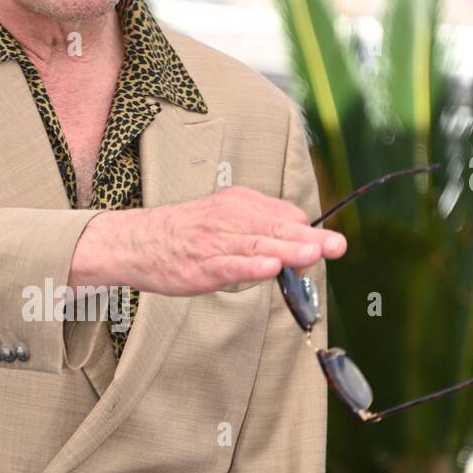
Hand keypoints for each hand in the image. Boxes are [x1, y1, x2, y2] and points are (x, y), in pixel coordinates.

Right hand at [68, 187, 345, 295]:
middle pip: (277, 227)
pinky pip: (230, 265)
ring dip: (287, 250)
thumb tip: (296, 241)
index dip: (304, 232)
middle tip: (336, 245)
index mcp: (239, 203)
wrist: (135, 242)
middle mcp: (230, 218)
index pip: (283, 215)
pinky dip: (250, 267)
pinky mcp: (201, 265)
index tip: (323, 246)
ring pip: (258, 246)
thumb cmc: (183, 234)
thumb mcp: (223, 218)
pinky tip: (270, 269)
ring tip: (312, 254)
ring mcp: (216, 242)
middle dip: (309, 238)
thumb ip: (258, 229)